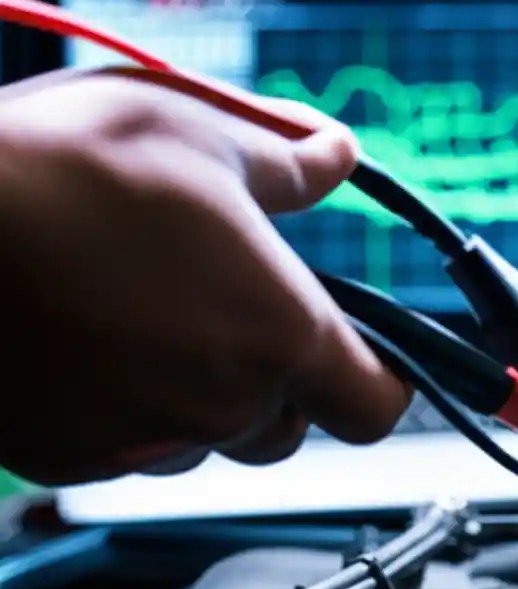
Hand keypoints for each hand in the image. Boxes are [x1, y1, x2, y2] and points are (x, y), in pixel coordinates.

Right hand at [0, 70, 412, 484]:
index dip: (382, 384)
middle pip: (287, 426)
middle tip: (232, 309)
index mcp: (279, 334)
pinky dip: (126, 406)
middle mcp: (219, 403)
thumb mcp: (201, 134)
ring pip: (204, 440)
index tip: (372, 361)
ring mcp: (139, 440)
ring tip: (147, 311)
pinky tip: (90, 337)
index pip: (374, 407)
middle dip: (278, 382)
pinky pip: (126, 447)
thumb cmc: (63, 170)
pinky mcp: (67, 455)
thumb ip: (289, 161)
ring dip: (199, 395)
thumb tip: (337, 157)